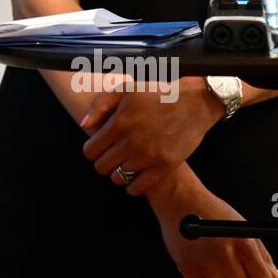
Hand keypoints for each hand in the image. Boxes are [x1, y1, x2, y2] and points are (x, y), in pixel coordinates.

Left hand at [79, 79, 222, 195]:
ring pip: (118, 178)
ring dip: (117, 173)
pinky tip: (134, 177)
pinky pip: (139, 187)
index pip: (90, 150)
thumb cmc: (157, 93)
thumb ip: (100, 105)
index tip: (97, 147)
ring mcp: (148, 156)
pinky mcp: (164, 166)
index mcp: (119, 123)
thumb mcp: (125, 90)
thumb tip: (84, 125)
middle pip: (102, 167)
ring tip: (124, 163)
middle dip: (102, 162)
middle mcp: (131, 143)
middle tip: (110, 156)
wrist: (193, 103)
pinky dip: (132, 186)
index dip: (91, 150)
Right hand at [148, 166, 277, 277]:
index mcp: (244, 245)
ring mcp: (206, 264)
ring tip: (219, 275)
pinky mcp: (187, 269)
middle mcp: (226, 256)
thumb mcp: (242, 227)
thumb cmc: (210, 210)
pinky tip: (204, 276)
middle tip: (236, 277)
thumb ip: (262, 255)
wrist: (179, 199)